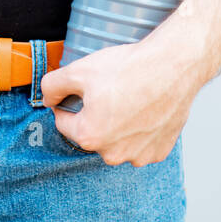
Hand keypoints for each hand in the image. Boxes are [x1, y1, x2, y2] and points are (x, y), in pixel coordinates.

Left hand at [40, 25, 214, 166]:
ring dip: (118, 125)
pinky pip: (140, 143)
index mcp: (89, 136)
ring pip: (117, 140)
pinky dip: (140, 130)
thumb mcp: (79, 69)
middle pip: (92, 133)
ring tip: (128, 98)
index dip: (68, 102)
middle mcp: (113, 154)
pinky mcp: (159, 152)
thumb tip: (47, 96)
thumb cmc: (130, 69)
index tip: (82, 90)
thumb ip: (52, 85)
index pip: (64, 121)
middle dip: (95, 114)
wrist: (173, 66)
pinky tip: (144, 108)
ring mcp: (138, 155)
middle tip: (109, 90)